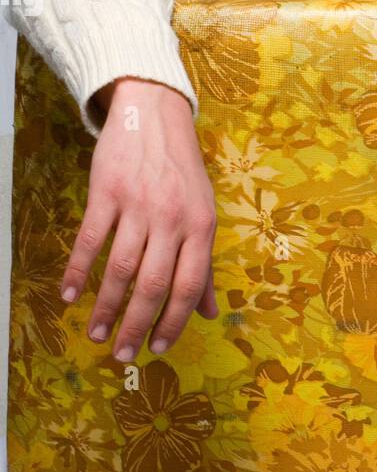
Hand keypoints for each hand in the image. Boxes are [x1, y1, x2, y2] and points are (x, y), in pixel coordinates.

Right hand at [59, 78, 219, 361]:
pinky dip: (78, 271)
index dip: (175, 322)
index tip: (159, 348)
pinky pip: (91, 239)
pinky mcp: (107, 191)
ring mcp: (139, 204)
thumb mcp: (203, 214)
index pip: (190, 286)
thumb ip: (205, 265)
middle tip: (123, 355)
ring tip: (96, 334)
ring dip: (106, 307)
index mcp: (202, 227)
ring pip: (120, 268)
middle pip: (153, 284)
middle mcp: (173, 218)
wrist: (155, 116)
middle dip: (137, 325)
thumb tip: (210, 313)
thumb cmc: (182, 173)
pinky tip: (69, 296)